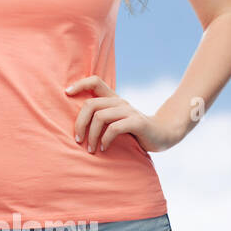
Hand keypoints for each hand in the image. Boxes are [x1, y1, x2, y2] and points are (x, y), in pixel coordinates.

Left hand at [64, 75, 179, 154]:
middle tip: (78, 139)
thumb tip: (73, 123)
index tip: (66, 93)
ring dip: (91, 135)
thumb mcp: (116, 121)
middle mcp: (120, 102)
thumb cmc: (134, 130)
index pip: (95, 81)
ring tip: (90, 148)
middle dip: (79, 123)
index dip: (80, 84)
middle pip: (90, 104)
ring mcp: (129, 111)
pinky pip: (114, 128)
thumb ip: (101, 117)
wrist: (163, 135)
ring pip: (100, 117)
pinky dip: (105, 139)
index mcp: (113, 99)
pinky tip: (103, 148)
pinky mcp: (137, 123)